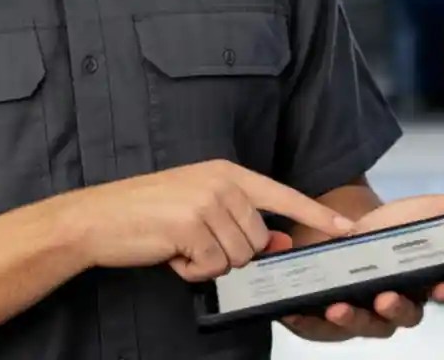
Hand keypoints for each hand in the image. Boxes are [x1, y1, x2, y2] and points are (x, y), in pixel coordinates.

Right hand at [65, 160, 355, 281]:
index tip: (347, 227)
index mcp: (227, 172)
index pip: (283, 195)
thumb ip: (241, 221)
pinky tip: (171, 255)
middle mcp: (222, 182)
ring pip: (238, 257)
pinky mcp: (191, 225)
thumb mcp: (199, 208)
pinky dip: (192, 272)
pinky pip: (212, 267)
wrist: (96, 218)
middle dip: (230, 254)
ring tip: (179, 246)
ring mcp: (207, 202)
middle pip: (258, 240)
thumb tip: (278, 241)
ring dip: (209, 264)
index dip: (316, 214)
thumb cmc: (147, 214)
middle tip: (194, 245)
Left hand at [279, 183, 443, 341]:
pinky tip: (297, 313)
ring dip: (354, 319)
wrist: (344, 231)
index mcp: (428, 282)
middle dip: (397, 309)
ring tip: (340, 305)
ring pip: (367, 325)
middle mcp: (401, 304)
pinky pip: (322, 328)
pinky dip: (311, 322)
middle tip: (386, 297)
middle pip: (406, 316)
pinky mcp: (332, 320)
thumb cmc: (392, 228)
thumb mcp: (425, 211)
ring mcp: (367, 315)